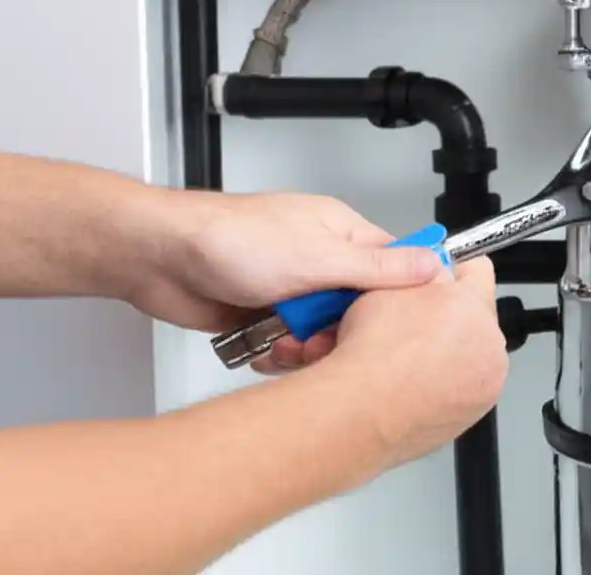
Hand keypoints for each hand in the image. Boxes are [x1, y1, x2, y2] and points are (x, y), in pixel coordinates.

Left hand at [130, 191, 445, 372]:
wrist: (157, 258)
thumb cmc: (228, 237)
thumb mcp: (318, 255)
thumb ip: (378, 267)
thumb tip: (432, 264)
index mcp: (342, 234)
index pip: (396, 267)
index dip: (402, 300)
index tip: (400, 325)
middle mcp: (319, 261)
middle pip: (358, 313)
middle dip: (341, 334)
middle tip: (324, 337)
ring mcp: (291, 291)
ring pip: (322, 337)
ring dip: (303, 349)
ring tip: (284, 342)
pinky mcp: (263, 318)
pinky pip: (287, 350)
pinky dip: (275, 356)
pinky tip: (263, 348)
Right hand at [321, 256, 507, 467]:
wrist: (359, 413)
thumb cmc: (372, 353)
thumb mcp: (393, 283)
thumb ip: (424, 268)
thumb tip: (435, 266)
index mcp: (477, 310)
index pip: (478, 271)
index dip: (451, 268)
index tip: (435, 273)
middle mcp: (490, 352)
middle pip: (473, 317)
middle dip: (445, 314)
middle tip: (409, 318)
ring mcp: (482, 390)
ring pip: (464, 356)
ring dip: (442, 352)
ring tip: (402, 355)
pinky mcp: (466, 418)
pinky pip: (454, 391)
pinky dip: (436, 385)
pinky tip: (406, 382)